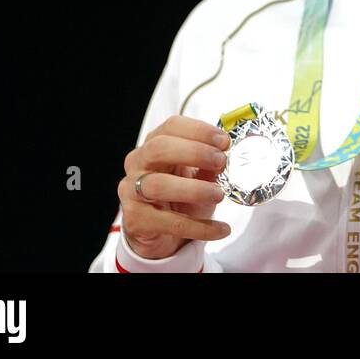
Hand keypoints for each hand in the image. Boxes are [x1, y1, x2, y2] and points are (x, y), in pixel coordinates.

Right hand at [118, 115, 232, 259]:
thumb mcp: (198, 175)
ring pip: (158, 185)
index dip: (199, 130)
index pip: (171, 126)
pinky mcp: (135, 219)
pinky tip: (220, 229)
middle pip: (158, 148)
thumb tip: (227, 155)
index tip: (224, 141)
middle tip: (221, 162)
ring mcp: (132, 191)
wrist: (159, 232)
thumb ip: (209, 164)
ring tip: (219, 195)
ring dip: (195, 189)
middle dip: (194, 152)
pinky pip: (168, 222)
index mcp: (155, 144)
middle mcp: (138, 163)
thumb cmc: (180, 195)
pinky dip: (198, 227)